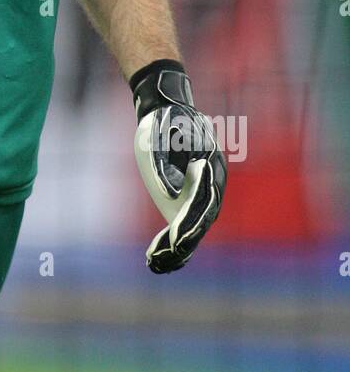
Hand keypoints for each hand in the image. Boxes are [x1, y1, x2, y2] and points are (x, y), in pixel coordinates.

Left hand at [131, 64, 226, 273]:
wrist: (169, 107)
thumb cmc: (162, 121)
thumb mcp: (158, 136)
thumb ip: (164, 164)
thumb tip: (170, 194)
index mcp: (209, 164)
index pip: (203, 202)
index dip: (190, 224)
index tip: (176, 242)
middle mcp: (213, 179)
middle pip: (204, 217)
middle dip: (186, 241)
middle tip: (165, 260)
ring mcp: (206, 187)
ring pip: (199, 222)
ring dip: (181, 246)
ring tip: (159, 263)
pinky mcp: (194, 193)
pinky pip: (191, 219)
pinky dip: (178, 238)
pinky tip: (161, 257)